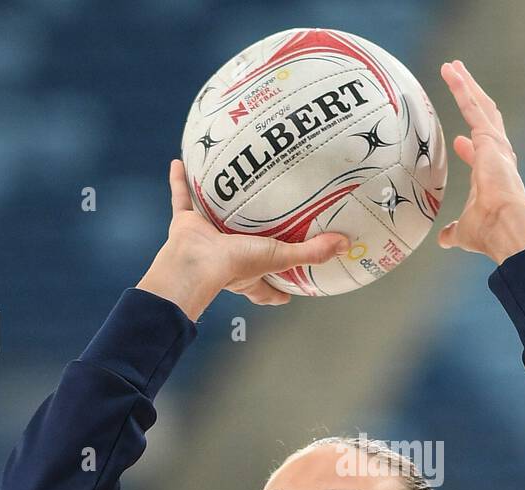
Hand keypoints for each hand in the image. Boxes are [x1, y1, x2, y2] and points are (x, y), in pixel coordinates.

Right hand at [137, 158, 351, 318]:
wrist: (194, 262)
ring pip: (212, 224)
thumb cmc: (235, 265)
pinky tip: (180, 163)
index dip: (279, 292)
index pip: (267, 291)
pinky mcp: (185, 225)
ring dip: (216, 209)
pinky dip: (179, 181)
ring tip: (227, 191)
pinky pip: (182, 198)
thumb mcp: (279, 257)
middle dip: (252, 250)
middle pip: (242, 258)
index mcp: (249, 276)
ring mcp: (205, 241)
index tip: (291, 290)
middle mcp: (227, 261)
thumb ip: (311, 252)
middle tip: (265, 234)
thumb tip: (344, 245)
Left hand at [436, 60, 524, 264]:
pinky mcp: (489, 138)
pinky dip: (461, 87)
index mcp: (493, 178)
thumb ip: (454, 231)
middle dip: (473, 101)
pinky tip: (451, 71)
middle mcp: (498, 158)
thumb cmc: (490, 233)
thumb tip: (445, 239)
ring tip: (454, 67)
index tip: (459, 141)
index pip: (482, 156)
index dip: (470, 148)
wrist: (507, 227)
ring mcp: (495, 146)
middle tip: (462, 83)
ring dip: (466, 86)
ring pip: (480, 107)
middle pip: (485, 121)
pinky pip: (472, 106)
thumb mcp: (464, 231)